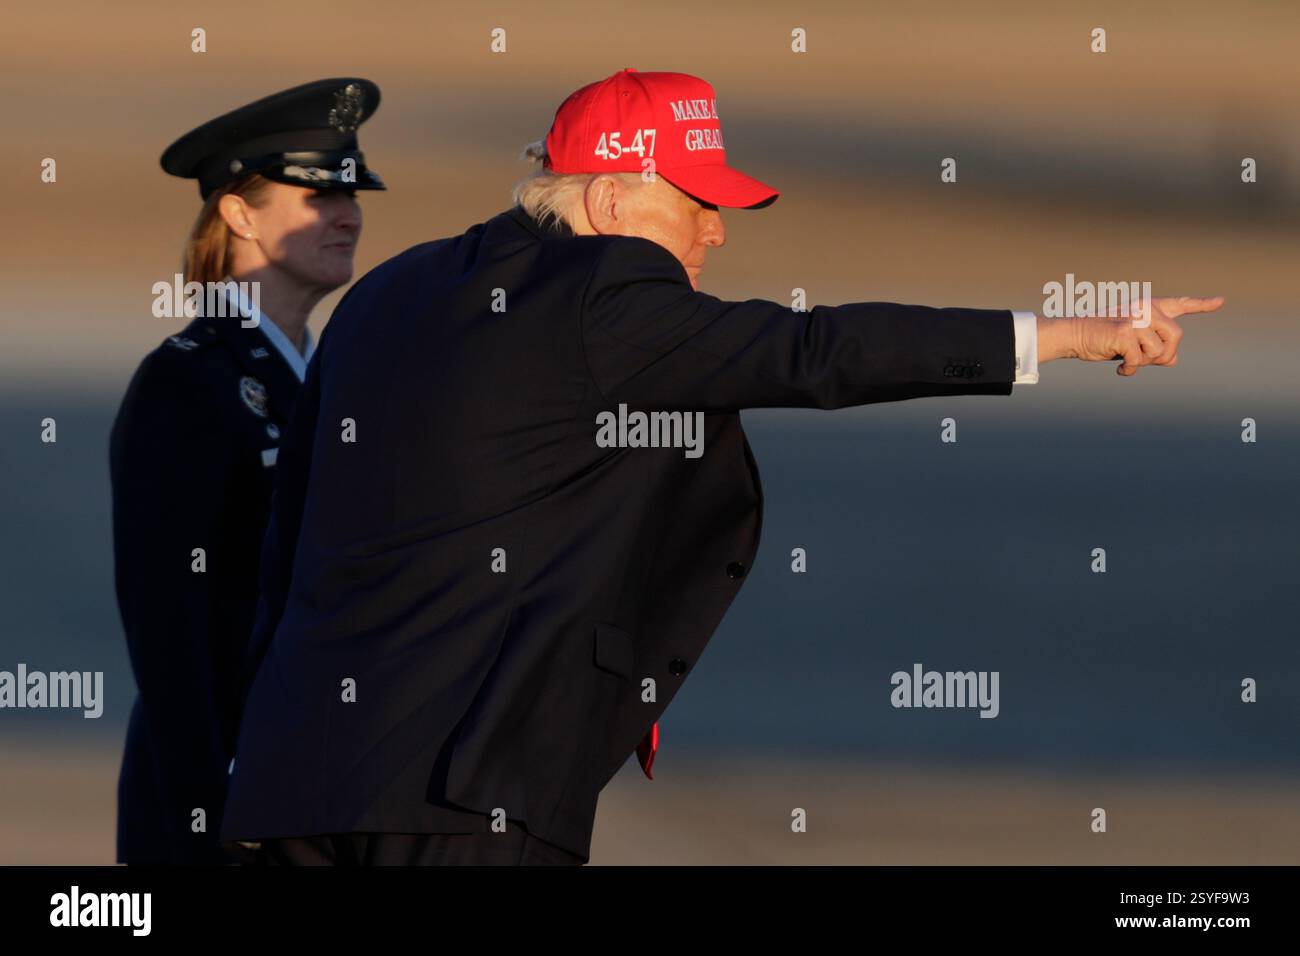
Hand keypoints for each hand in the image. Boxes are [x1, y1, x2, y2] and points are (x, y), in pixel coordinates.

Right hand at [1040, 296, 1224, 374]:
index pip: (1179, 305)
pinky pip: (1139, 359)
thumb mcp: (1132, 344)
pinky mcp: (1125, 331)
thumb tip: (1173, 360)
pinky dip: (1130, 369)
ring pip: (1158, 351)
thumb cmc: (1101, 340)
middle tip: (1144, 361)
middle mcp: (1144, 308)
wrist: (1073, 335)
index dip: (1201, 305)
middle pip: (1176, 336)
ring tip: (1127, 361)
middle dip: (1163, 355)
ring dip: (1144, 363)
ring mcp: (1135, 318)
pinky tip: (1120, 368)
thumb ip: (1154, 348)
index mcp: (1148, 307)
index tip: (1220, 301)